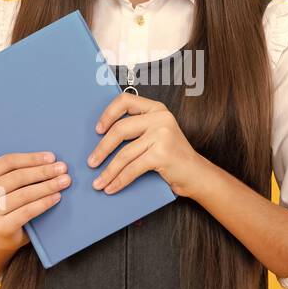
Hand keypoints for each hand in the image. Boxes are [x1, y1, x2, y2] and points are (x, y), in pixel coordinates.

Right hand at [0, 150, 70, 250]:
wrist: (1, 233)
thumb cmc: (9, 202)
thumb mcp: (8, 183)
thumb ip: (20, 171)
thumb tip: (50, 160)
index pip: (9, 161)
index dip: (32, 158)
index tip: (51, 157)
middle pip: (17, 177)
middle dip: (43, 171)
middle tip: (62, 168)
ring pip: (24, 194)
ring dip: (47, 186)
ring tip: (63, 181)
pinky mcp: (0, 226)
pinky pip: (27, 211)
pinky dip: (44, 203)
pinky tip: (56, 197)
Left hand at [87, 93, 210, 197]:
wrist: (196, 174)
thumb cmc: (172, 156)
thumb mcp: (156, 134)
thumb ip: (137, 128)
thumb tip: (101, 138)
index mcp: (156, 108)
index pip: (125, 101)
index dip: (108, 114)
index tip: (97, 130)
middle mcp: (160, 118)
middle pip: (120, 130)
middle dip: (102, 149)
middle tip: (91, 162)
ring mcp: (162, 135)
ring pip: (124, 153)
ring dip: (108, 171)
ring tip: (98, 182)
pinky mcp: (161, 154)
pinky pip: (132, 168)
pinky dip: (119, 180)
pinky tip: (111, 187)